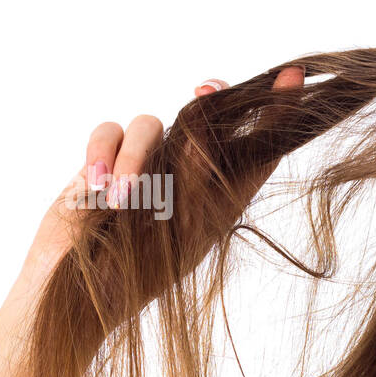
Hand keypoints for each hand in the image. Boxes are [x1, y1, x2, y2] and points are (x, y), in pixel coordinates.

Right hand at [7, 66, 305, 311]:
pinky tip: (97, 188)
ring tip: (121, 201)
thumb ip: (196, 184)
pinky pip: (108, 132)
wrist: (80, 299)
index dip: (276, 111)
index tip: (295, 77)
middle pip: (206, 120)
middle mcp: (185, 178)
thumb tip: (207, 136)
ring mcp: (145, 168)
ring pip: (150, 125)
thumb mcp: (180, 232)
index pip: (255, 148)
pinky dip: (101, 154)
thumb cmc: (137, 278)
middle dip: (212, 101)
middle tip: (208, 91)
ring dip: (136, 159)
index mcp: (219, 199)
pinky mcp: (104, 165)